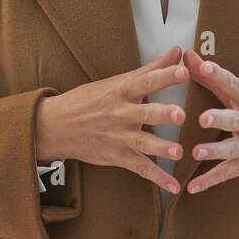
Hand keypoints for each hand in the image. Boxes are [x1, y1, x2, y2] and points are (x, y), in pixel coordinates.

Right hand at [36, 46, 188, 193]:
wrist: (55, 126)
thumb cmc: (89, 99)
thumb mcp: (117, 81)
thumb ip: (152, 69)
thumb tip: (178, 51)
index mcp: (121, 91)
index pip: (145, 82)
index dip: (164, 77)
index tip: (183, 71)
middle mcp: (120, 113)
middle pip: (144, 113)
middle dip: (162, 114)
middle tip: (180, 114)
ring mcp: (119, 137)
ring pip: (142, 142)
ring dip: (161, 148)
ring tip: (178, 152)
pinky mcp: (117, 156)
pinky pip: (140, 168)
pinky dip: (158, 178)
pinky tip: (175, 187)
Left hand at [180, 48, 238, 194]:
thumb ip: (213, 78)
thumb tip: (187, 56)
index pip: (234, 85)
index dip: (220, 75)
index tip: (205, 65)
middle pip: (235, 120)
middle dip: (220, 119)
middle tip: (202, 118)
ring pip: (231, 149)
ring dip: (214, 151)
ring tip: (196, 152)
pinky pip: (226, 174)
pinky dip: (209, 181)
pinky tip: (192, 187)